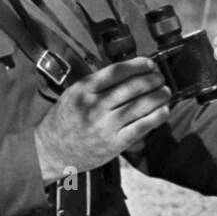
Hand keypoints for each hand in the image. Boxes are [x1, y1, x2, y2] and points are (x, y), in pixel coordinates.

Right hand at [33, 57, 171, 182]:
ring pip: (140, 106)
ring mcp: (105, 126)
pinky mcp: (114, 144)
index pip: (116, 71)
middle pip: (131, 87)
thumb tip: (129, 73)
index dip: (137, 65)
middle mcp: (94, 106)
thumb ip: (97, 84)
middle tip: (159, 77)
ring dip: (158, 96)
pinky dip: (156, 117)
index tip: (149, 63)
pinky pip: (141, 127)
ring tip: (165, 92)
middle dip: (151, 79)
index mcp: (83, 90)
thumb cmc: (64, 121)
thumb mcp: (73, 94)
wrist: (51, 151)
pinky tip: (164, 111)